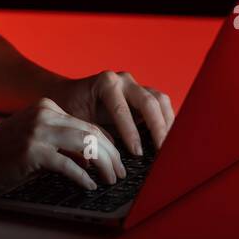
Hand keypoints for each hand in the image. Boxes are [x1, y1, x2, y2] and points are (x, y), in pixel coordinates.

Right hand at [0, 97, 127, 191]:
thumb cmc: (4, 151)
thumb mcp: (36, 135)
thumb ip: (62, 139)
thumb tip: (95, 157)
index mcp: (48, 106)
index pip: (89, 123)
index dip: (108, 143)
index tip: (117, 159)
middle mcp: (45, 113)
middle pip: (92, 133)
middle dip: (112, 155)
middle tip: (121, 173)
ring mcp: (39, 131)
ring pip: (87, 146)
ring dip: (104, 166)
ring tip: (110, 180)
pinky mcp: (33, 151)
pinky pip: (69, 165)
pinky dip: (84, 178)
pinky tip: (89, 186)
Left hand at [50, 70, 175, 156]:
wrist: (69, 94)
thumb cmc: (70, 108)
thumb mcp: (76, 122)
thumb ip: (93, 135)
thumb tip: (110, 158)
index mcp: (105, 83)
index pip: (122, 109)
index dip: (131, 132)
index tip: (137, 153)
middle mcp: (124, 81)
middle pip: (149, 101)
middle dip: (157, 128)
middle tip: (161, 151)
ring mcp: (136, 86)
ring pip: (160, 101)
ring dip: (167, 124)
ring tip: (169, 147)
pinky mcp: (144, 95)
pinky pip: (162, 106)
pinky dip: (167, 122)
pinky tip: (168, 140)